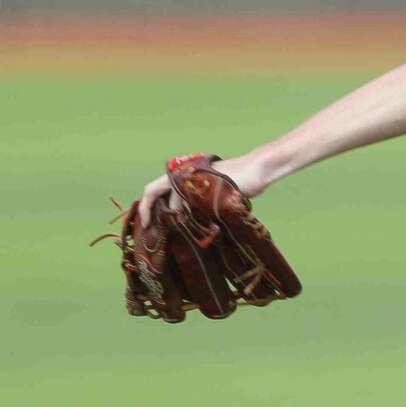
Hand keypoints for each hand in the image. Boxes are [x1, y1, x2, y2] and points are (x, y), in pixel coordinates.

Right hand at [137, 153, 269, 226]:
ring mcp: (198, 184)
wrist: (260, 171)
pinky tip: (191, 230)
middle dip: (157, 215)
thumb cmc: (239, 176)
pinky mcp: (210, 192)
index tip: (145, 226)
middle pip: (163, 197)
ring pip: (178, 203)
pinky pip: (192, 205)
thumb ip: (190, 198)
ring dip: (174, 218)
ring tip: (173, 236)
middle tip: (155, 236)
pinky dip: (188, 216)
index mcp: (182, 174)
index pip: (154, 190)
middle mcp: (186, 178)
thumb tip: (174, 213)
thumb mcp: (211, 188)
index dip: (145, 208)